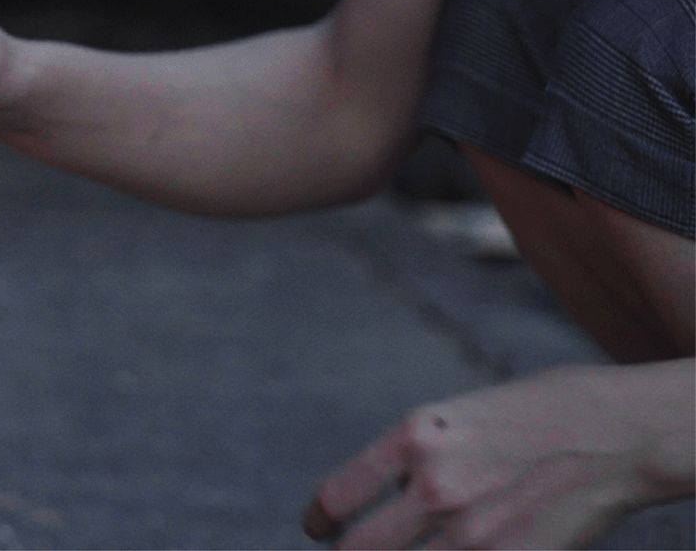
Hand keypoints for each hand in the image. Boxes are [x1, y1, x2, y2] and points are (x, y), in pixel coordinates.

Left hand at [303, 362, 695, 548]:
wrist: (624, 433)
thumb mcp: (466, 414)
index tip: (318, 528)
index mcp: (416, 436)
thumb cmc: (551, 413)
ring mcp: (471, 531)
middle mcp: (434, 485)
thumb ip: (424, 452)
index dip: (321, 520)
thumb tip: (396, 486)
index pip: (338, 495)